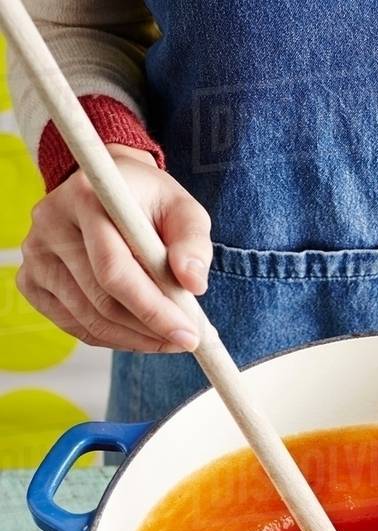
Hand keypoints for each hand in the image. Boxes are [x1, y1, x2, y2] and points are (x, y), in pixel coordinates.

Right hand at [16, 145, 211, 352]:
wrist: (108, 191)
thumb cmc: (148, 202)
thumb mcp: (182, 209)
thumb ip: (193, 243)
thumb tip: (193, 283)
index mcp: (85, 197)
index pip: (114, 269)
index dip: (153, 310)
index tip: (188, 335)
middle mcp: (50, 224)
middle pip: (101, 301)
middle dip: (150, 329)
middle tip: (185, 339)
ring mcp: (35, 255)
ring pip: (89, 320)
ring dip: (135, 339)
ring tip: (168, 337)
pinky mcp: (32, 281)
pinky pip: (75, 326)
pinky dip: (112, 338)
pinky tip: (138, 331)